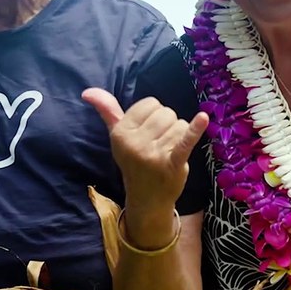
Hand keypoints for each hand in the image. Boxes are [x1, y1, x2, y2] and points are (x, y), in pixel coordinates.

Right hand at [81, 88, 207, 216]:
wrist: (147, 198)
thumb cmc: (134, 161)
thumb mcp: (118, 136)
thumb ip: (107, 111)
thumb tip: (87, 91)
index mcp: (121, 132)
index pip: (150, 103)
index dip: (153, 116)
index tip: (147, 133)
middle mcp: (135, 143)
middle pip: (166, 112)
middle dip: (167, 125)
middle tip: (159, 145)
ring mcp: (153, 154)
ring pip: (179, 124)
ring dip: (179, 136)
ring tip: (168, 152)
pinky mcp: (172, 163)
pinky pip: (185, 141)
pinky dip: (195, 129)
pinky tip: (202, 118)